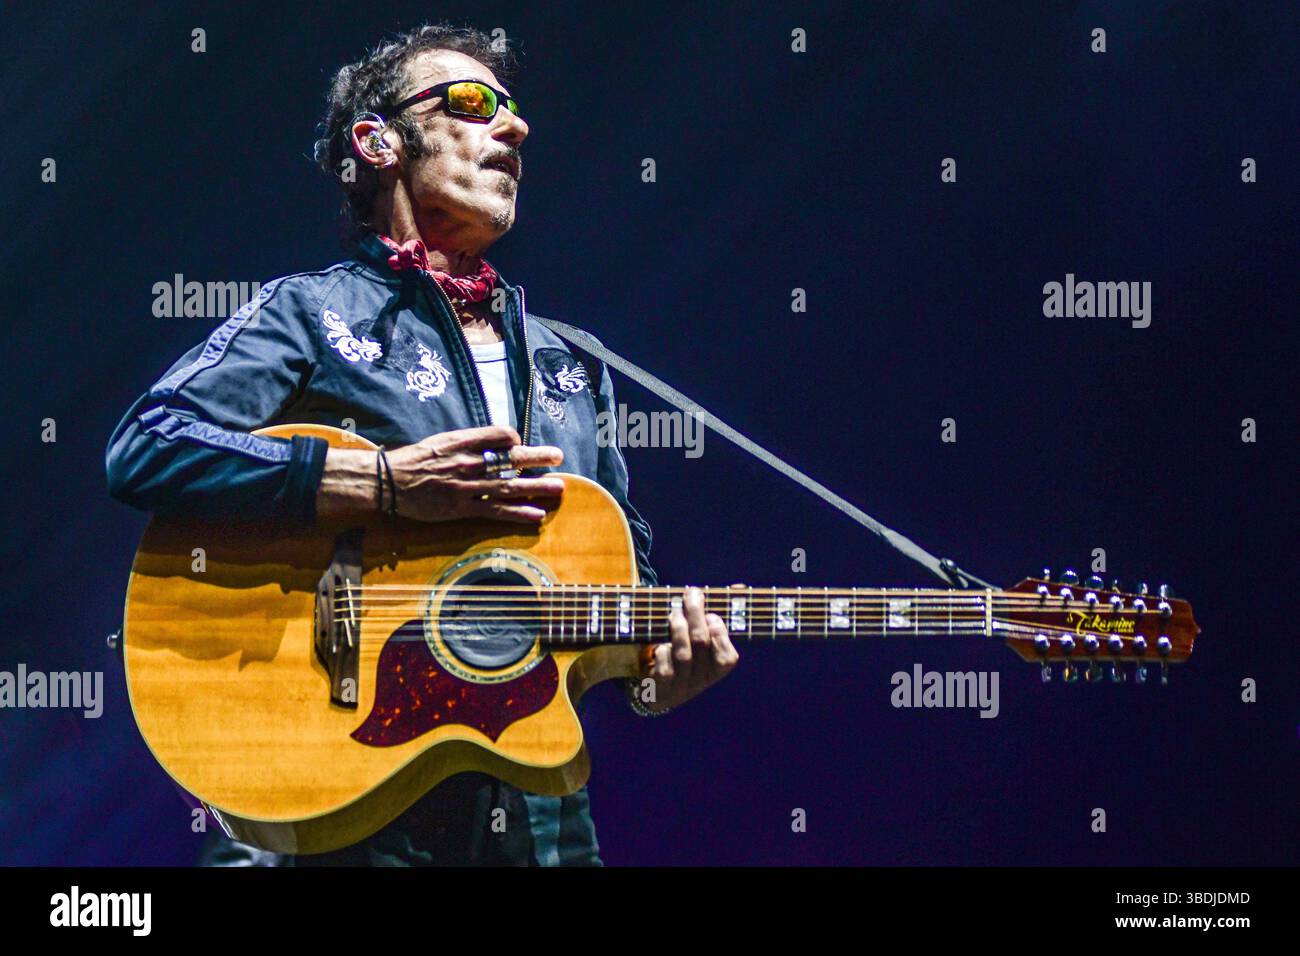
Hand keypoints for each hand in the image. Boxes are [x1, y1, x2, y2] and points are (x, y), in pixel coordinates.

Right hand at [318, 425, 564, 522]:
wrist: (388, 482)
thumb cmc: (414, 460)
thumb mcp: (441, 441)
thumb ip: (468, 442)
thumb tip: (495, 442)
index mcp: (461, 441)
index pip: (498, 434)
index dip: (512, 438)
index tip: (519, 443)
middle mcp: (467, 462)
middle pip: (509, 458)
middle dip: (536, 457)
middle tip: (558, 456)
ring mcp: (466, 487)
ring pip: (508, 485)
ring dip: (536, 486)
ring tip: (558, 486)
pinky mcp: (462, 508)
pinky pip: (495, 511)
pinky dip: (517, 512)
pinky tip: (537, 514)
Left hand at [639, 587, 739, 711]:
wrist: (656, 691)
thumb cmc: (683, 655)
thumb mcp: (701, 641)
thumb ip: (717, 616)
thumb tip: (739, 588)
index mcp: (715, 670)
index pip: (727, 658)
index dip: (720, 633)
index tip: (711, 614)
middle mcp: (701, 680)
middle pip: (701, 643)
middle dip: (695, 614)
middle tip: (691, 595)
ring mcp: (680, 686)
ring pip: (683, 654)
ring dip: (678, 627)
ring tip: (675, 612)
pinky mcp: (660, 688)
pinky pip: (663, 668)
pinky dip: (662, 651)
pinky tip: (660, 643)